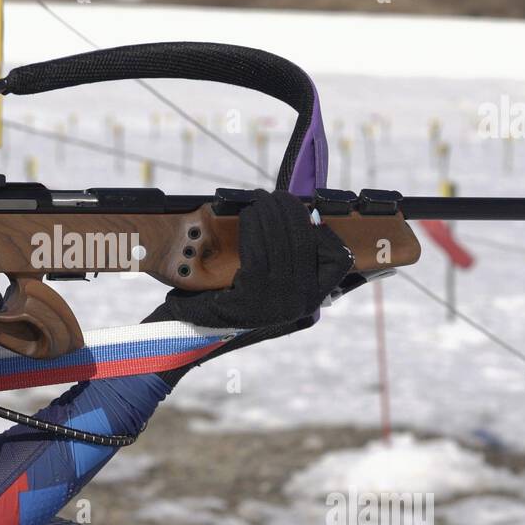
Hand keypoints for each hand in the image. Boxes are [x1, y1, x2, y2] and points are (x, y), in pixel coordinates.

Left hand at [143, 188, 353, 385]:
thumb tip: (311, 219)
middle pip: (304, 242)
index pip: (337, 259)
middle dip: (289, 211)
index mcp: (310, 300)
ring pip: (280, 244)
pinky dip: (254, 230)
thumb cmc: (227, 299)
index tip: (308, 212)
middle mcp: (300, 304)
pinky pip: (259, 254)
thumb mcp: (267, 282)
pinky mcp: (253, 301)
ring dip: (270, 215)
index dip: (324, 231)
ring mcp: (278, 304)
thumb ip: (290, 258)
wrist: (186, 328)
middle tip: (271, 197)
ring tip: (259, 202)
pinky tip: (248, 217)